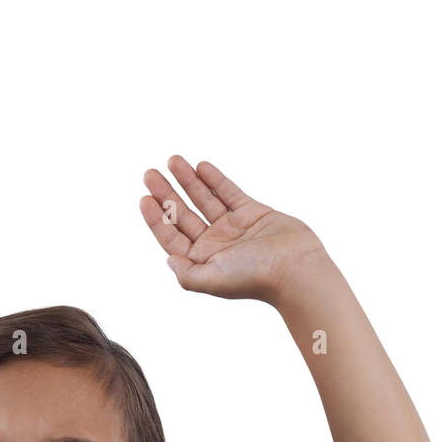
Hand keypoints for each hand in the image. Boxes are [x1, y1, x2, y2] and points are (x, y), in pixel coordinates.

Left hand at [140, 156, 327, 304]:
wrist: (296, 268)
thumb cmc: (255, 278)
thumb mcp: (212, 280)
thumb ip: (186, 274)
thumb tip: (168, 259)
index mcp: (202, 262)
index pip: (172, 237)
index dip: (156, 218)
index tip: (145, 198)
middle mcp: (214, 244)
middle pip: (183, 215)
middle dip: (166, 193)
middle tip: (149, 173)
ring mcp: (232, 227)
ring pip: (204, 199)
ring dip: (187, 180)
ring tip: (172, 161)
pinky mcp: (251, 212)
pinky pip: (228, 192)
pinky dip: (214, 179)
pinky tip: (200, 166)